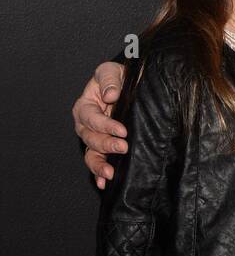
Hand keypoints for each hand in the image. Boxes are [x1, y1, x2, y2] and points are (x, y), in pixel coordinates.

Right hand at [72, 62, 127, 187]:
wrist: (128, 84)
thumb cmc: (118, 76)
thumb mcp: (111, 71)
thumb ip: (110, 80)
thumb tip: (110, 95)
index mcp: (85, 106)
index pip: (92, 118)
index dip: (105, 125)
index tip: (122, 130)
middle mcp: (86, 125)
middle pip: (91, 138)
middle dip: (106, 144)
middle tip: (123, 147)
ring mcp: (94, 138)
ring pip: (91, 154)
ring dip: (99, 165)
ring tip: (110, 174)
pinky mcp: (103, 148)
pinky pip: (98, 162)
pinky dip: (99, 174)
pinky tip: (104, 184)